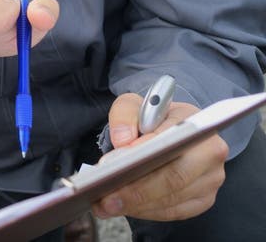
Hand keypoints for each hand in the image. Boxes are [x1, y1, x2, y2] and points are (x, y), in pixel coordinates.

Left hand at [93, 97, 228, 220]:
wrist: (168, 129)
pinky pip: (173, 211)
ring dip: (136, 206)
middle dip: (136, 191)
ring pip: (172, 199)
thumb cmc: (152, 118)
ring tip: (106, 205)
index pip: (168, 143)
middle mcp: (210, 152)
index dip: (140, 156)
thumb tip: (123, 140)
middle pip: (174, 178)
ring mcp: (210, 178)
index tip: (112, 166)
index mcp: (196, 123)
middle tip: (105, 198)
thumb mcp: (133, 104)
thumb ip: (125, 115)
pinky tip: (124, 208)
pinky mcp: (203, 199)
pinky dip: (146, 212)